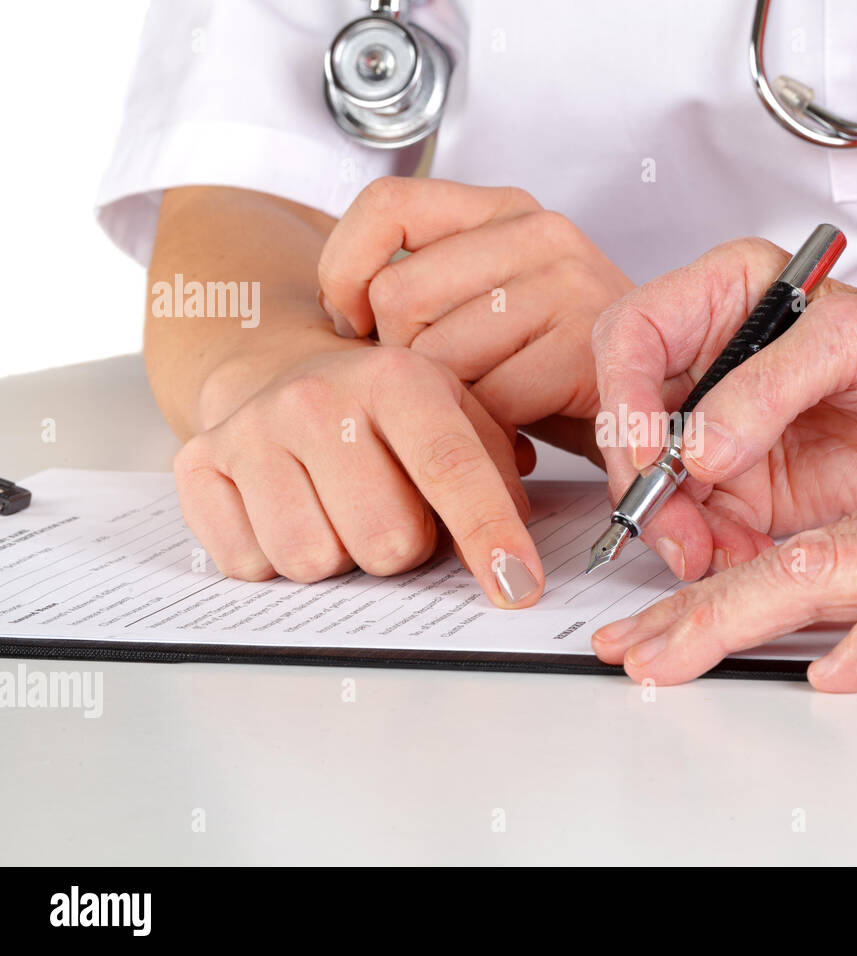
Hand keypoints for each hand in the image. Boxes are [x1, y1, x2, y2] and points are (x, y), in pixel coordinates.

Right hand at [174, 345, 544, 605]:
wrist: (279, 367)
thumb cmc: (386, 410)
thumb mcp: (456, 414)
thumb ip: (496, 474)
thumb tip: (511, 554)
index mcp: (396, 378)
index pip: (450, 468)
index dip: (489, 534)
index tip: (519, 589)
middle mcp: (317, 399)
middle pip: (385, 539)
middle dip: (406, 549)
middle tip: (398, 515)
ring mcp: (250, 431)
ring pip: (313, 561)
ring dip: (340, 557)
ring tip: (342, 511)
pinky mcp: (198, 466)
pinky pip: (250, 565)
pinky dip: (277, 560)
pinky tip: (292, 512)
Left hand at [317, 177, 631, 430]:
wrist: (658, 404)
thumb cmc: (559, 361)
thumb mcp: (490, 298)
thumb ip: (425, 281)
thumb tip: (335, 311)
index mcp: (506, 208)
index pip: (388, 206)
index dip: (344, 268)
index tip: (349, 320)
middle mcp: (539, 233)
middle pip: (397, 296)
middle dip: (400, 359)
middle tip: (439, 385)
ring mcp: (567, 287)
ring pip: (436, 355)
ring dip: (445, 402)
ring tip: (481, 410)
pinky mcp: (583, 348)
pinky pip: (485, 401)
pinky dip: (485, 433)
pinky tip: (507, 434)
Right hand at [592, 238, 856, 580]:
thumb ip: (771, 384)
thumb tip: (699, 446)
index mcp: (731, 296)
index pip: (634, 333)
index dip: (626, 394)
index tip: (653, 450)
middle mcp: (718, 365)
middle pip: (632, 416)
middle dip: (642, 476)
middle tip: (671, 519)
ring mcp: (729, 432)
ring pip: (658, 482)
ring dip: (672, 525)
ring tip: (708, 552)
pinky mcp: (751, 491)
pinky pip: (702, 526)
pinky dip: (709, 550)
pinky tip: (738, 558)